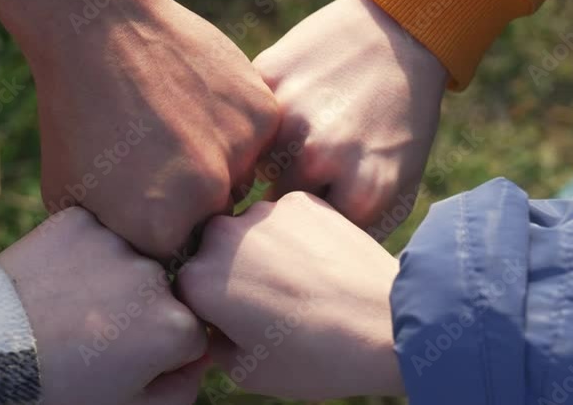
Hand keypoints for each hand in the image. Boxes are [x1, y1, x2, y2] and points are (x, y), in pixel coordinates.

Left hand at [0, 0, 278, 257]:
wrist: (99, 29)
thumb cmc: (76, 116)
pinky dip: (235, 127)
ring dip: (218, 164)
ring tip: (173, 124)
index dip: (162, 230)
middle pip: (214, 222)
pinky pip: (257, 140)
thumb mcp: (69, 197)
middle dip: (193, 201)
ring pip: (241, 180)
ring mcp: (240, 151)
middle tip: (160, 155)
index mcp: (158, 229)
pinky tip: (196, 99)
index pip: (179, 257)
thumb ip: (109, 248)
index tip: (145, 195)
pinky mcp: (262, 112)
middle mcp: (207, 196)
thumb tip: (132, 283)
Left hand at [0, 207, 207, 404]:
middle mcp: (155, 277)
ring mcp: (117, 242)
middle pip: (163, 291)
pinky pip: (94, 232)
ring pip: (130, 257)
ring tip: (71, 305)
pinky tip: (56, 277)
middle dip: (138, 309)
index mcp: (175, 326)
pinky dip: (81, 250)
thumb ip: (180, 390)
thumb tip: (202, 357)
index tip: (126, 358)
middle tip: (93, 333)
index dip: (161, 350)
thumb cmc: (56, 389)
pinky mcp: (81, 220)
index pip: (193, 331)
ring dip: (112, 275)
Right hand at [178, 192, 402, 399]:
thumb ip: (213, 344)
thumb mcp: (248, 372)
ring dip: (261, 252)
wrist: (386, 324)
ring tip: (300, 285)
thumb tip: (214, 325)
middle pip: (212, 253)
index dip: (209, 311)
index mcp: (197, 279)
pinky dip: (295, 236)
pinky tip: (320, 264)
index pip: (186, 290)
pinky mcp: (300, 200)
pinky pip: (285, 218)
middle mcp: (219, 234)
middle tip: (270, 304)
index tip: (238, 327)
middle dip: (230, 274)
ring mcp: (262, 211)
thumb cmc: (315, 358)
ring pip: (248, 232)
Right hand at [252, 0, 446, 237]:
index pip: (308, 241)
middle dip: (282, 197)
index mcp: (361, 194)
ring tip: (297, 134)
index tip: (314, 213)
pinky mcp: (265, 78)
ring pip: (252, 163)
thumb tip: (305, 263)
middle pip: (271, 207)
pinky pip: (244, 118)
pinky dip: (256, 116)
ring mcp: (289, 116)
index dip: (306, 229)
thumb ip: (354, 230)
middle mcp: (321, 158)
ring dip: (266, 156)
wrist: (400, 34)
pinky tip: (286, 102)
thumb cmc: (399, 120)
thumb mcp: (396, 185)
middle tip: (302, 172)